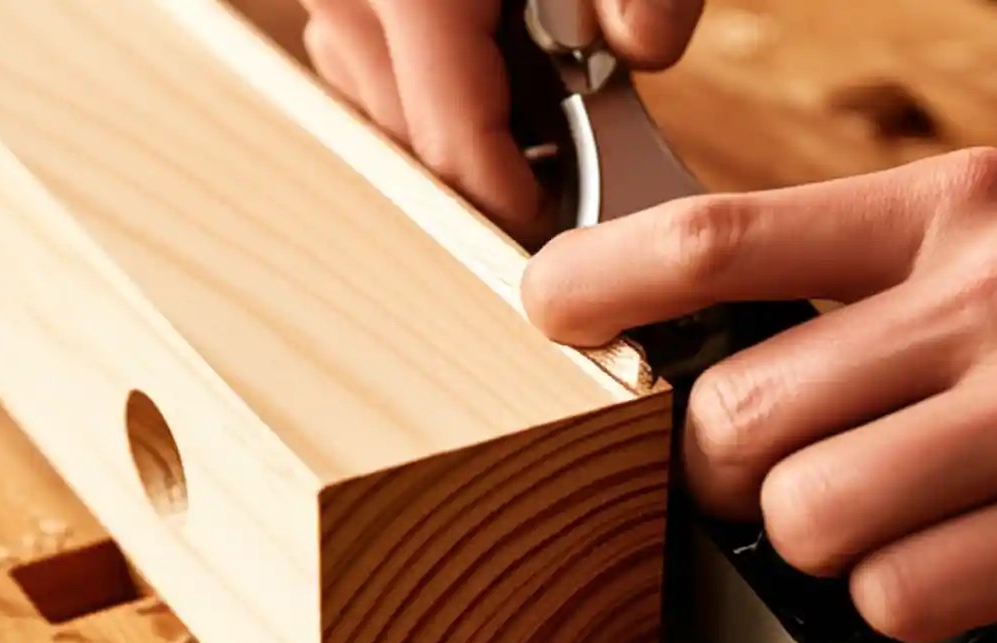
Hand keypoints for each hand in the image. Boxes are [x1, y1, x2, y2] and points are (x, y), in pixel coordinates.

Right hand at [298, 0, 704, 237]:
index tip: (551, 239)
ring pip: (371, 96)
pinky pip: (354, 50)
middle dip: (478, 163)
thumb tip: (641, 52)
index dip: (504, 204)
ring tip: (516, 105)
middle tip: (553, 170)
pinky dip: (410, 75)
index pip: (450, 139)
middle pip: (405, 131)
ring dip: (441, 120)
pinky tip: (468, 58)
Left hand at [521, 147, 996, 642]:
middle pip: (732, 412)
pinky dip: (893, 591)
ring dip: (812, 533)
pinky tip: (954, 546)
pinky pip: (891, 591)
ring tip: (884, 501)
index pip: (720, 235)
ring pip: (800, 515)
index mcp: (952, 208)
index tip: (546, 303)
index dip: (601, 276)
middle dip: (721, 465)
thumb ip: (854, 277)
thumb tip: (696, 342)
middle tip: (768, 463)